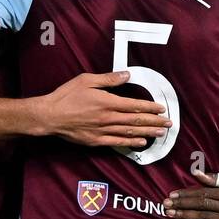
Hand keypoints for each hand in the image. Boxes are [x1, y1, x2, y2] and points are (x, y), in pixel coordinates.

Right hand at [34, 71, 171, 147]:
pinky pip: (117, 142)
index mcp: (108, 102)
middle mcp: (108, 117)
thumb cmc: (66, 96)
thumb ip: (109, 79)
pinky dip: (130, 143)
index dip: (150, 107)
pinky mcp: (96, 141)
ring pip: (130, 132)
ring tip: (160, 134)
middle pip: (136, 120)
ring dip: (147, 133)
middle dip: (155, 122)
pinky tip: (141, 143)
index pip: (135, 105)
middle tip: (169, 124)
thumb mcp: (87, 80)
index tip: (162, 109)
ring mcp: (103, 131)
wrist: (49, 115)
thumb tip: (127, 75)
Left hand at [163, 170, 218, 218]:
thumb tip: (196, 173)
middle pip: (201, 206)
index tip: (171, 195)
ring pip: (205, 218)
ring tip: (171, 214)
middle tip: (165, 205)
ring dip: (186, 216)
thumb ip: (214, 178)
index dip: (186, 195)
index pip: (202, 194)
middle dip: (182, 205)